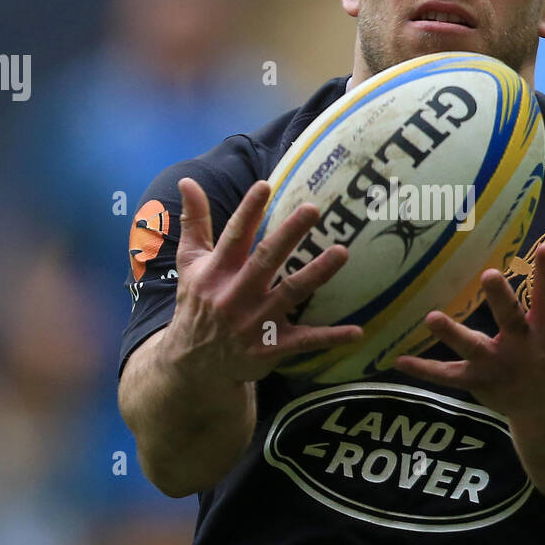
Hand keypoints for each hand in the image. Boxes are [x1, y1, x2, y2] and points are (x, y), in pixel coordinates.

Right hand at [159, 177, 363, 385]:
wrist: (194, 365)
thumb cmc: (198, 304)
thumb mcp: (190, 264)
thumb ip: (194, 222)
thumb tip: (187, 180)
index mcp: (217, 272)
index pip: (234, 236)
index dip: (248, 211)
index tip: (265, 186)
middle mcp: (236, 295)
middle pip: (265, 260)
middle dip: (288, 234)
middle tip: (312, 209)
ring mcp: (255, 322)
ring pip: (291, 294)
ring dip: (317, 273)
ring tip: (342, 252)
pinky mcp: (271, 347)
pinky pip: (305, 341)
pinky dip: (331, 337)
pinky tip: (357, 331)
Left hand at [392, 241, 544, 421]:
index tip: (544, 248)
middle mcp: (524, 349)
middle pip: (511, 322)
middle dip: (501, 301)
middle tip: (488, 275)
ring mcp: (497, 368)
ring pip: (473, 350)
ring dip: (453, 336)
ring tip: (432, 317)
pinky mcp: (476, 383)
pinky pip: (447, 377)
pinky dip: (423, 370)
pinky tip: (397, 359)